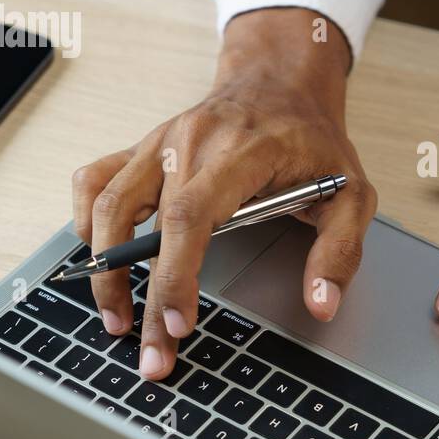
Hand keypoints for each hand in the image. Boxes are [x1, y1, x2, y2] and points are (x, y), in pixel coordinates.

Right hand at [71, 8, 375, 380]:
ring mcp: (161, 142)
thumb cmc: (314, 141)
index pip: (193, 216)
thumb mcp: (352, 194)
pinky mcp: (144, 146)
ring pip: (108, 204)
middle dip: (142, 297)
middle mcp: (192, 142)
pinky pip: (95, 180)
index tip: (176, 324)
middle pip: (147, 223)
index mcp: (243, 152)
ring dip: (104, 267)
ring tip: (116, 319)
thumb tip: (322, 304)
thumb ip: (340, 251)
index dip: (176, 274)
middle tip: (151, 356)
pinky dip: (85, 219)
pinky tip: (98, 256)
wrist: (283, 82)